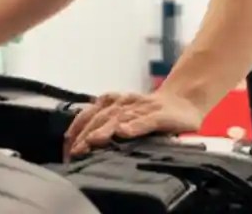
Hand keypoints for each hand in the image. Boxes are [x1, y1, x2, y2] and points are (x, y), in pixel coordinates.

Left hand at [62, 90, 205, 159]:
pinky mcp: (159, 115)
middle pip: (100, 117)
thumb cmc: (152, 112)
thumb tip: (83, 143)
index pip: (89, 115)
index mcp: (113, 103)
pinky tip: (123, 132)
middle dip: (85, 134)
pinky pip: (145, 120)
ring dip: (103, 131)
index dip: (76, 129)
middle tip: (75, 151)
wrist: (184, 100)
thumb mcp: (127, 115)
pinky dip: (133, 126)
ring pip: (118, 118)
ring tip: (92, 142)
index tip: (67, 147)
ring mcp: (141, 108)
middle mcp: (124, 103)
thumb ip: (107, 125)